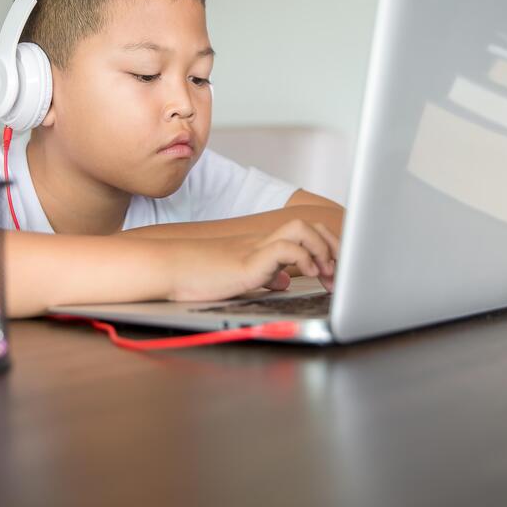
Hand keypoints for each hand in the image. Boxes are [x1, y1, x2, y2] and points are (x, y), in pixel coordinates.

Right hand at [168, 218, 339, 301]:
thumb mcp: (240, 278)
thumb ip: (265, 275)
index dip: (326, 246)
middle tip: (339, 273)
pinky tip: (306, 275)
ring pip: (300, 229)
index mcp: (261, 244)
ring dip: (321, 250)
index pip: (304, 232)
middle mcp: (260, 241)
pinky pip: (284, 248)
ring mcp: (254, 248)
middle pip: (309, 226)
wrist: (167, 268)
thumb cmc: (197, 275)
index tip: (336, 270)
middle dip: (332, 247)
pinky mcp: (246, 260)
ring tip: (326, 273)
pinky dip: (302, 259)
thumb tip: (285, 280)